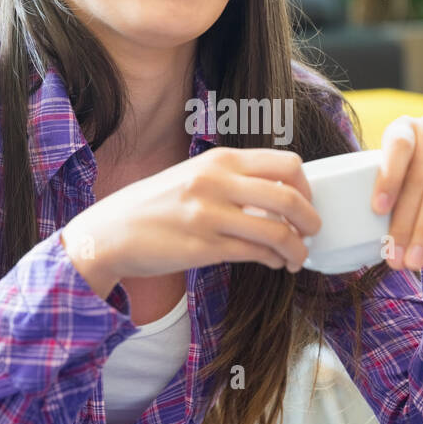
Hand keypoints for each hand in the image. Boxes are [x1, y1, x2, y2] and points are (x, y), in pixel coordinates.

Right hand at [61, 147, 321, 299]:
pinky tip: (275, 264)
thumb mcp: (194, 176)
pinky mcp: (204, 248)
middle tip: (313, 232)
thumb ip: (232, 180)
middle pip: (290, 197)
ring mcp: (210, 216)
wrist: (109, 232)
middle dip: (311, 219)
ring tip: (297, 257)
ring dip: (298, 248)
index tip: (306, 202)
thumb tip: (278, 194)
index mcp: (219, 160)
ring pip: (278, 231)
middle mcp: (217, 183)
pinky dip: (275, 261)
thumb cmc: (154, 206)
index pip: (286, 164)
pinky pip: (256, 254)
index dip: (306, 186)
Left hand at [371, 114, 422, 271]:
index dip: (388, 178)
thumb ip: (389, 197)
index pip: (397, 148)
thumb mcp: (404, 182)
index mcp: (405, 128)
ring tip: (414, 260)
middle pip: (417, 178)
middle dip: (404, 224)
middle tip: (396, 258)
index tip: (378, 210)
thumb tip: (372, 242)